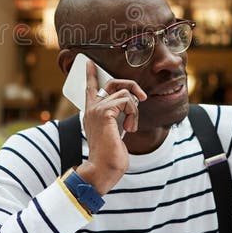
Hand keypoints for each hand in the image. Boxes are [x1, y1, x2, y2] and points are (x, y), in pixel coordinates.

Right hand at [77, 59, 145, 194]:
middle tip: (142, 97)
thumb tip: (130, 104)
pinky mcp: (105, 112)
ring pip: (124, 93)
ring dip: (134, 110)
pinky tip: (130, 128)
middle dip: (130, 85)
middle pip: (112, 83)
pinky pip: (127, 102)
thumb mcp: (114, 132)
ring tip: (131, 126)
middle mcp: (92, 108)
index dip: (90, 75)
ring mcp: (97, 109)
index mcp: (92, 113)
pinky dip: (133, 114)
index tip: (89, 63)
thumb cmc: (110, 156)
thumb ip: (116, 117)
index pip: (90, 89)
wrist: (103, 169)